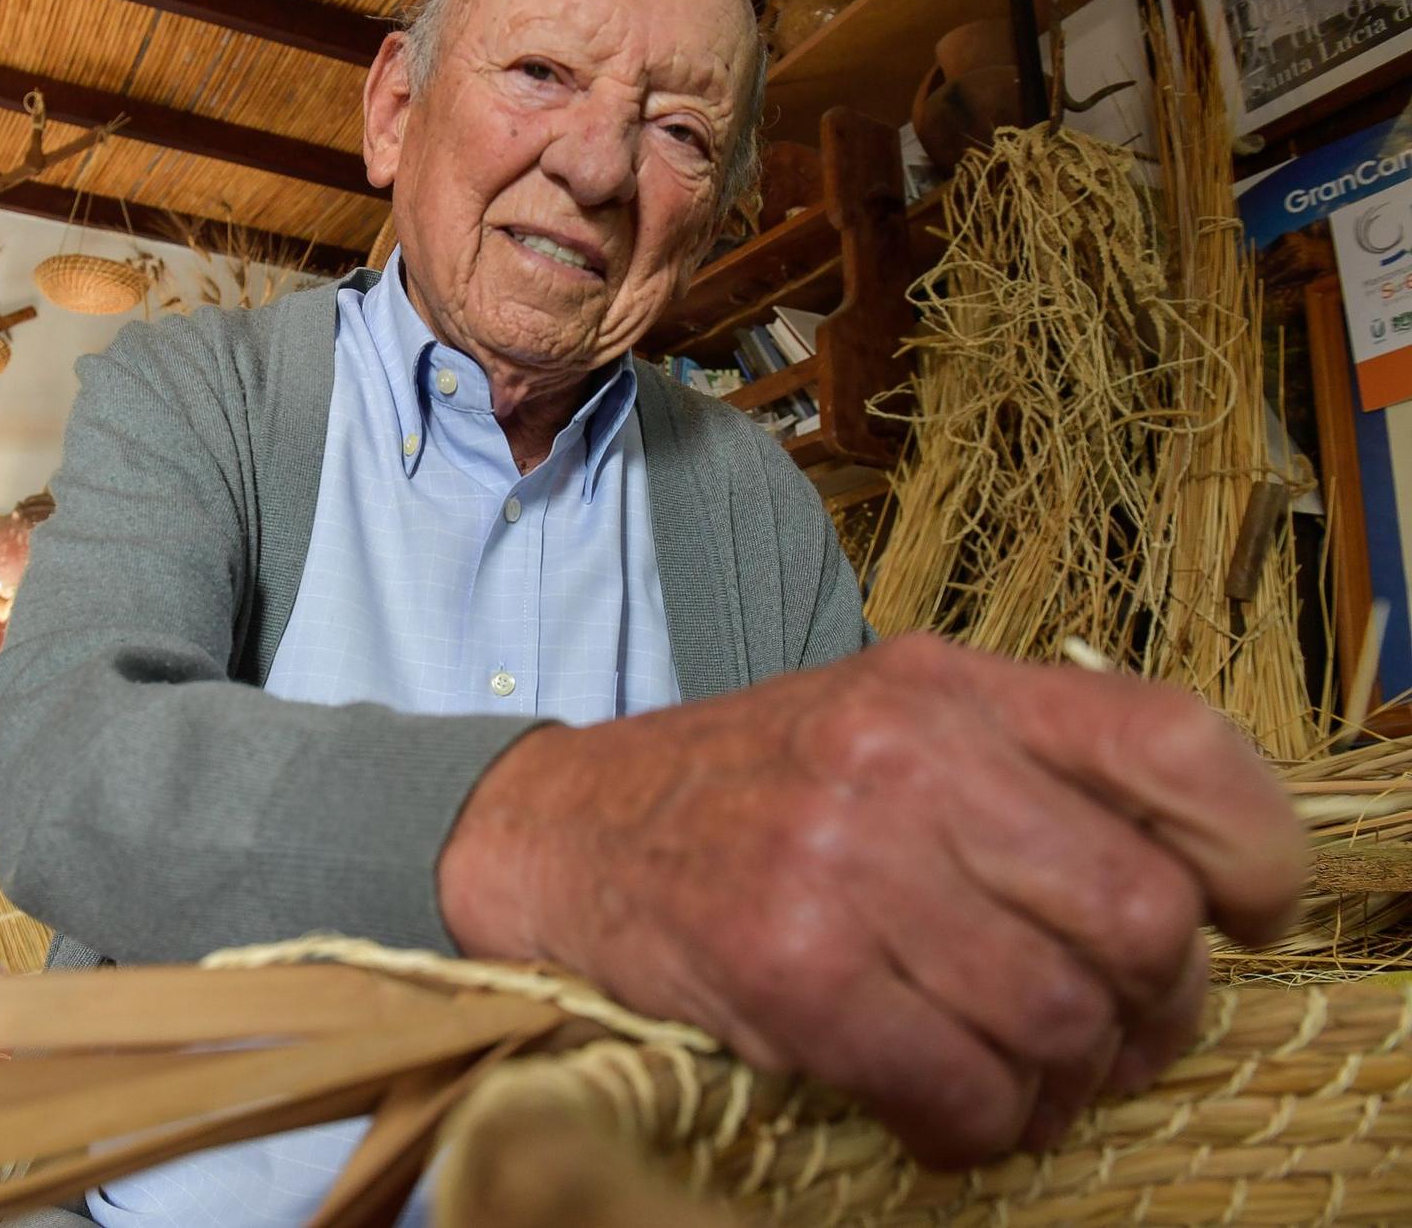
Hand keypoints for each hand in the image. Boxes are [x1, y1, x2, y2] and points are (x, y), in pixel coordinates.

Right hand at [437, 633, 1305, 1167]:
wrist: (560, 832)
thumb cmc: (743, 790)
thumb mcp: (884, 721)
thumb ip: (1023, 768)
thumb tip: (1187, 893)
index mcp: (944, 685)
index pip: (1174, 746)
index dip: (1250, 853)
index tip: (1238, 917)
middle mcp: (903, 756)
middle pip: (1140, 915)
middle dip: (1152, 1009)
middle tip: (1108, 1033)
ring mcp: (842, 859)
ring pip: (1058, 1021)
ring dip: (1061, 1084)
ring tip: (1017, 1081)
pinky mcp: (789, 966)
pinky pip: (960, 1087)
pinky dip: (975, 1126)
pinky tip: (940, 1111)